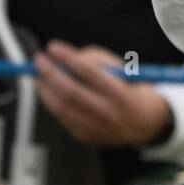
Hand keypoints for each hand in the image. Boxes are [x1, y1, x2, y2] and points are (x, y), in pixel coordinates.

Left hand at [34, 41, 172, 147]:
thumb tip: (64, 58)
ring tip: (39, 76)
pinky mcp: (86, 137)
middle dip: (50, 74)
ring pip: (62, 108)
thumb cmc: (130, 90)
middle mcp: (108, 114)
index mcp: (121, 94)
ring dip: (45, 89)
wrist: (145, 124)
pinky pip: (63, 118)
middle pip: (71, 93)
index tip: (53, 47)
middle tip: (39, 60)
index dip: (68, 58)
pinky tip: (49, 92)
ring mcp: (96, 128)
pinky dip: (53, 103)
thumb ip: (95, 60)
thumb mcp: (121, 70)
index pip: (89, 73)